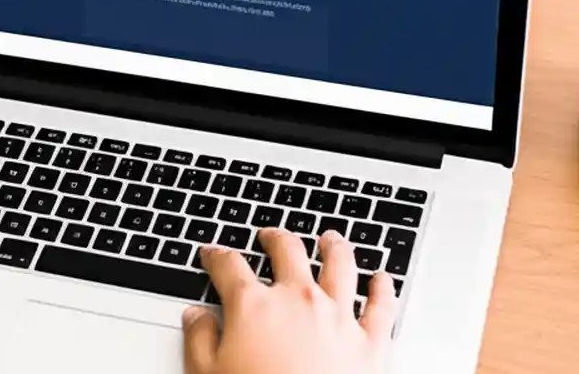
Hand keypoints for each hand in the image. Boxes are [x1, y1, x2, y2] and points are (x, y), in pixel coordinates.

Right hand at [183, 228, 397, 373]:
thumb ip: (200, 340)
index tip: (214, 253)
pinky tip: (381, 278)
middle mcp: (298, 301)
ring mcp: (338, 317)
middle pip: (288, 252)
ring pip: (340, 265)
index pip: (230, 267)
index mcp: (254, 307)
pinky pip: (381, 306)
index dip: (217, 256)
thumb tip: (195, 317)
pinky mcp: (371, 342)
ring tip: (330, 239)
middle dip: (276, 238)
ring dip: (333, 247)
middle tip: (270, 235)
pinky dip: (383, 288)